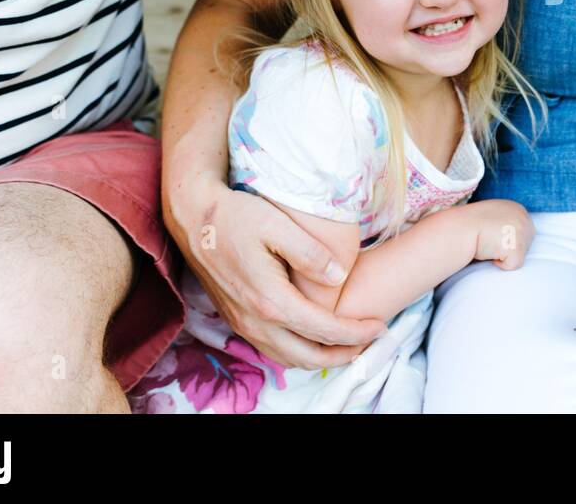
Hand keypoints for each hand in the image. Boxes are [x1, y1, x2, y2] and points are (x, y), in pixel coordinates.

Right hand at [163, 174, 386, 369]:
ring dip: (321, 358)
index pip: (324, 330)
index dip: (356, 333)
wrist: (194, 218)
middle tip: (371, 341)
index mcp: (270, 300)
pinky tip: (314, 338)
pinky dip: (299, 352)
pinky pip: (273, 351)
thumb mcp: (277, 225)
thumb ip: (311, 254)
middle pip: (308, 356)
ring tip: (348, 344)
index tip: (380, 326)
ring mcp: (243, 324)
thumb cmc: (237, 216)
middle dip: (345, 355)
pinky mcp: (236, 320)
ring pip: (289, 359)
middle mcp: (255, 321)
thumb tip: (340, 277)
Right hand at [469, 199, 533, 269]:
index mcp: (518, 209)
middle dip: (507, 248)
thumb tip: (508, 232)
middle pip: (524, 245)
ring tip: (488, 244)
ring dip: (502, 255)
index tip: (491, 236)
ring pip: (518, 256)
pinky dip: (500, 264)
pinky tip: (488, 252)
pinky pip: (513, 265)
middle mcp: (524, 217)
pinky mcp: (516, 247)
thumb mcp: (492, 214)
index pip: (522, 234)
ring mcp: (522, 231)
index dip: (505, 240)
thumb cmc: (470, 224)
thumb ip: (504, 220)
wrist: (459, 228)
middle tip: (489, 241)